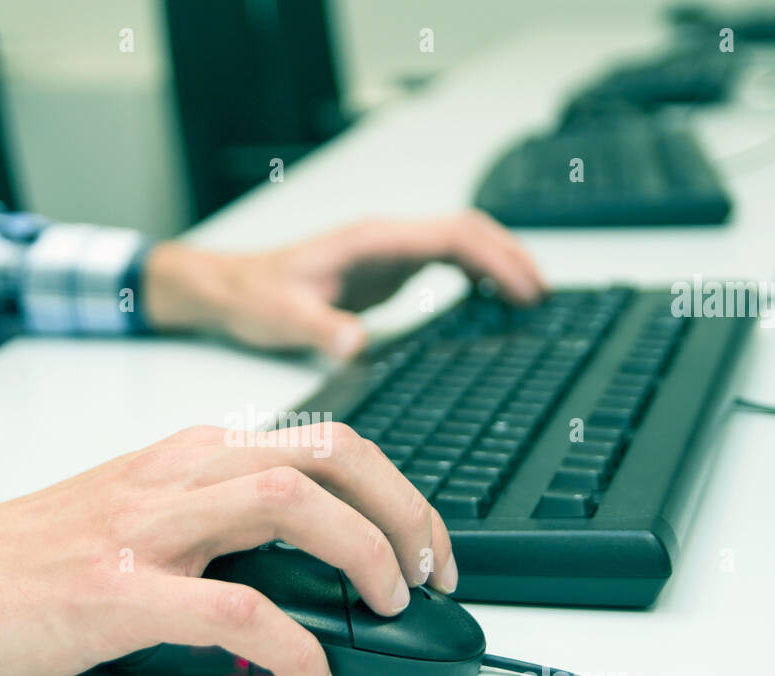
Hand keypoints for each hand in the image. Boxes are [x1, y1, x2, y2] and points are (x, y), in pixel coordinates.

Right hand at [0, 424, 456, 675]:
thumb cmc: (42, 551)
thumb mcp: (145, 508)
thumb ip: (223, 516)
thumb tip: (315, 562)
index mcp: (192, 454)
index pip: (323, 441)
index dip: (394, 487)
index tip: (425, 542)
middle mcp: (178, 475)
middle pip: (325, 456)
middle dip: (401, 510)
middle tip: (430, 572)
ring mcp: (148, 529)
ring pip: (287, 504)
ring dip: (361, 553)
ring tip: (387, 606)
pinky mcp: (118, 592)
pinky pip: (234, 611)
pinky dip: (294, 646)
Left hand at [142, 210, 546, 358]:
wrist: (231, 288)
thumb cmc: (255, 295)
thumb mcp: (282, 316)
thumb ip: (319, 327)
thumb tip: (356, 344)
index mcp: (372, 242)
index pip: (453, 236)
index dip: (497, 259)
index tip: (526, 291)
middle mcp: (386, 241)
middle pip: (469, 232)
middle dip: (512, 257)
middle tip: (543, 298)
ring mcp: (388, 254)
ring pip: (461, 243)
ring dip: (500, 263)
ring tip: (531, 300)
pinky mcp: (385, 273)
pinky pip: (445, 262)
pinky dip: (477, 275)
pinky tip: (491, 301)